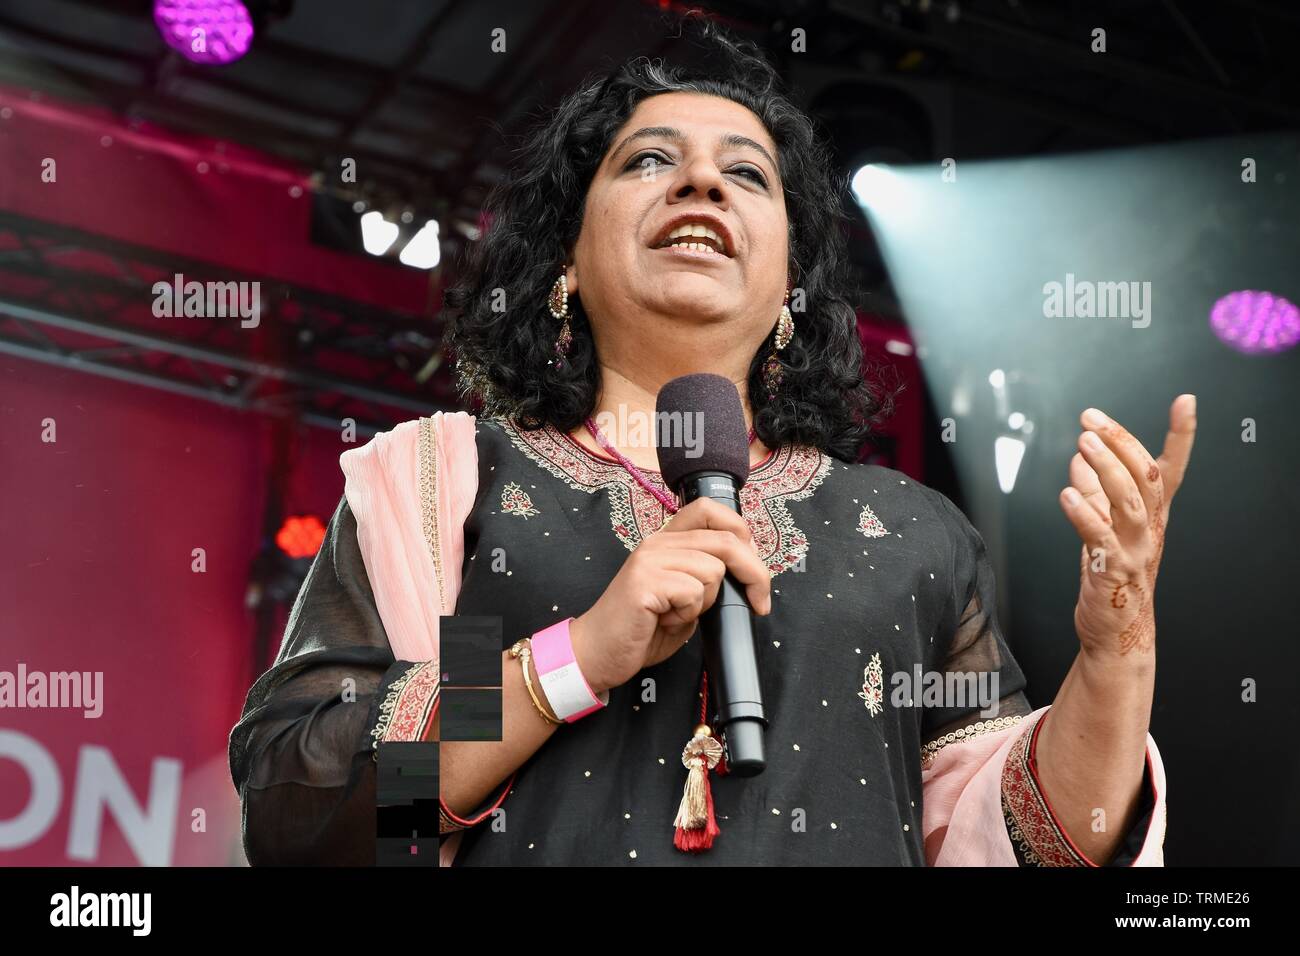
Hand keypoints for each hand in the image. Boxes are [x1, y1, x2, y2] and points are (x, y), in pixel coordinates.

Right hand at [569, 496, 771, 692]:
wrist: (597, 652)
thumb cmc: (640, 629)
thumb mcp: (682, 597)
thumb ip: (706, 578)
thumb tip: (745, 575)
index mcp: (666, 540)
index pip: (710, 510)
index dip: (742, 532)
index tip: (753, 568)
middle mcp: (657, 542)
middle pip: (726, 540)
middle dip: (754, 574)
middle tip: (759, 602)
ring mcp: (649, 560)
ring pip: (713, 570)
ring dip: (706, 601)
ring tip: (677, 613)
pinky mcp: (644, 582)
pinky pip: (693, 592)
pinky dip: (688, 614)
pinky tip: (664, 620)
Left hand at [1059, 395, 1196, 659]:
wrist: (1115, 632)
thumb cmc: (1110, 575)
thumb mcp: (1102, 526)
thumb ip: (1092, 491)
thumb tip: (1079, 455)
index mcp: (1151, 515)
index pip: (1170, 469)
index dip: (1181, 436)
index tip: (1186, 401)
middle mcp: (1150, 529)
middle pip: (1147, 477)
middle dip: (1121, 442)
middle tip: (1091, 419)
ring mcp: (1134, 550)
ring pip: (1128, 502)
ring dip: (1105, 469)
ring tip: (1083, 443)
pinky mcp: (1111, 571)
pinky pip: (1099, 538)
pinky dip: (1083, 514)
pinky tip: (1066, 495)